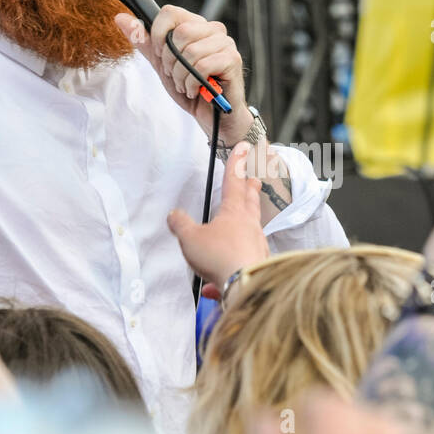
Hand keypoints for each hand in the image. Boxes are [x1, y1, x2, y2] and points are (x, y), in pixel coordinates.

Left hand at [114, 5, 250, 140]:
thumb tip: (120, 18)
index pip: (170, 12)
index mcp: (196, 25)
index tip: (161, 55)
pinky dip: (193, 83)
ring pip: (190, 52)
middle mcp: (213, 30)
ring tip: (187, 85)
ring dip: (181, 76)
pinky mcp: (232, 59)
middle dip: (170, 61)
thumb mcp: (162, 64)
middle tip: (175, 75)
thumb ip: (144, 41)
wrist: (212, 117)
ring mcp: (225, 43)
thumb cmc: (192, 88)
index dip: (159, 35)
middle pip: (180, 32)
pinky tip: (196, 90)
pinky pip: (202, 66)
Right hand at [166, 141, 268, 292]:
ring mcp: (258, 245)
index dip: (237, 163)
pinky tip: (214, 286)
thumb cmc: (220, 257)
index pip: (235, 181)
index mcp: (234, 212)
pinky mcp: (260, 264)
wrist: (246, 285)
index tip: (244, 147)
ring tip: (241, 225)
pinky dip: (233, 265)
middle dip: (250, 188)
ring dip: (247, 222)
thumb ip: (181, 225)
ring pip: (252, 228)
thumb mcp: (191, 238)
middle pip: (250, 202)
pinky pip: (246, 258)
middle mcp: (250, 226)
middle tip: (254, 179)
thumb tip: (174, 215)